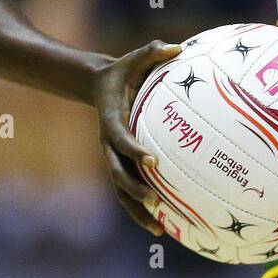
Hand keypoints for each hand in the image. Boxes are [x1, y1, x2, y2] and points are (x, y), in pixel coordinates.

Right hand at [88, 39, 181, 235]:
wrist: (100, 86)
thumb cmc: (123, 71)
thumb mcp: (134, 58)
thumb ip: (152, 51)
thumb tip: (177, 47)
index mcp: (111, 121)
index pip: (121, 139)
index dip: (134, 150)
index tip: (153, 161)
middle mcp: (109, 144)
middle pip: (118, 173)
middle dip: (135, 189)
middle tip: (156, 200)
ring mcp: (114, 158)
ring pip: (122, 190)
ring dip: (138, 210)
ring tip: (161, 230)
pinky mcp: (121, 165)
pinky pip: (130, 191)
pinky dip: (142, 210)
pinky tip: (163, 226)